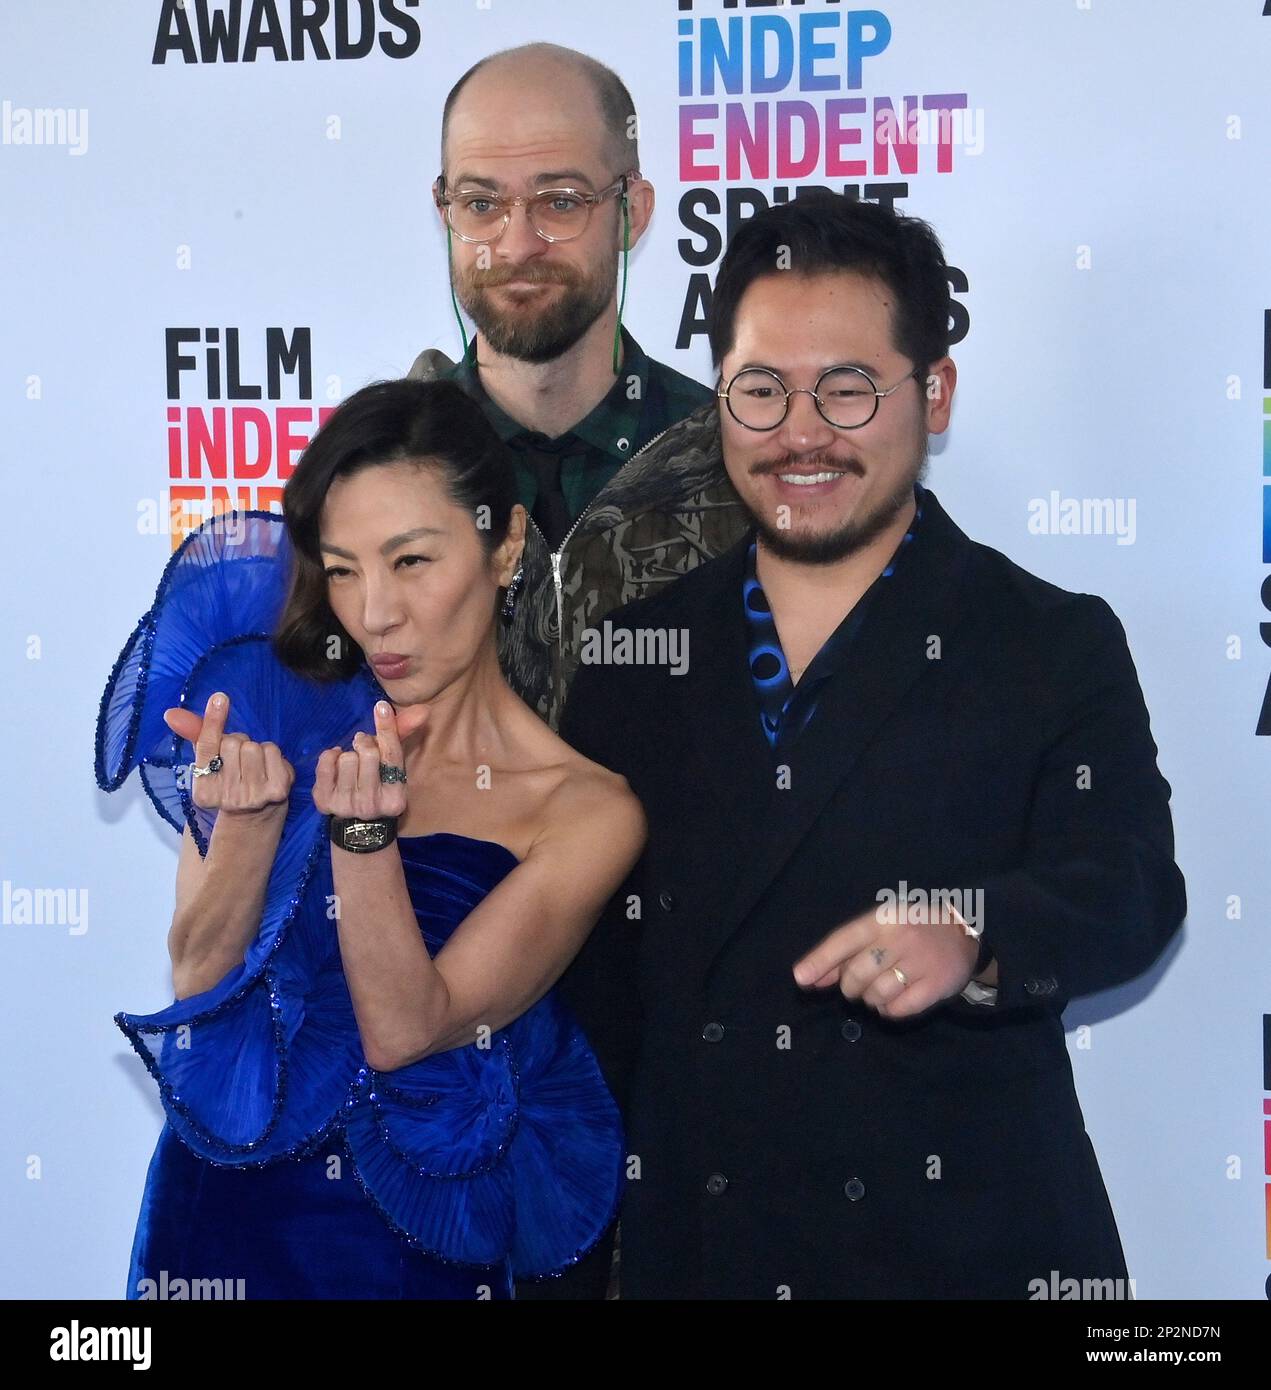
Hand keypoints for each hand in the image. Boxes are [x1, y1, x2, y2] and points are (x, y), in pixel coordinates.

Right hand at [165, 691, 294, 815]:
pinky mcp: (278, 789)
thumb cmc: (228, 780)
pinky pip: (273, 750)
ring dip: (254, 748)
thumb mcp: (207, 763)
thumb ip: (194, 735)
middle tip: (237, 760)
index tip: (219, 698)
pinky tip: (267, 769)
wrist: (255, 815)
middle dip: (236, 743)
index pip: (207, 748)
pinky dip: (271, 754)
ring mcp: (255, 794)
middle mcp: (228, 796)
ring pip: (253, 745)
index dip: (213, 722)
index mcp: (204, 792)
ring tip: (253, 766)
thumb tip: (171, 713)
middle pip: (232, 742)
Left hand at [312, 700, 428, 820]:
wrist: (357, 827)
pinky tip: (337, 762)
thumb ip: (403, 736)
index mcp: (395, 796)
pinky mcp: (325, 801)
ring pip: (346, 757)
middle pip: (367, 753)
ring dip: (348, 754)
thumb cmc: (378, 785)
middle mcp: (372, 803)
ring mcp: (347, 804)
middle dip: (364, 743)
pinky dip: (330, 755)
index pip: (392, 755)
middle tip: (364, 747)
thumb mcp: (393, 767)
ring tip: (351, 763)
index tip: (381, 708)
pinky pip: (326, 763)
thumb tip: (423, 710)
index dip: (387, 728)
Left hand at [791, 897, 979, 1019]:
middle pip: (857, 974)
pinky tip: (896, 999)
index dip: (820, 960)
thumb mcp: (878, 931)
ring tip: (881, 990)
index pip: (844, 940)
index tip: (800, 978)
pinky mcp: (937, 985)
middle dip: (850, 987)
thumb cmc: (910, 931)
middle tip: (859, 985)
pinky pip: (899, 1008)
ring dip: (871, 999)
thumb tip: (808, 978)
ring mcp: (920, 961)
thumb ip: (844, 953)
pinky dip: (890, 1010)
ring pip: (876, 994)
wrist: (963, 934)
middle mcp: (900, 938)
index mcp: (882, 919)